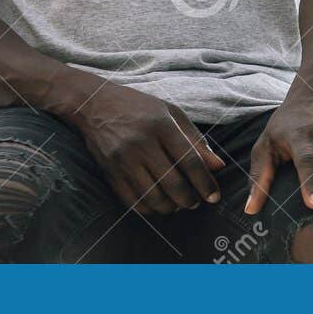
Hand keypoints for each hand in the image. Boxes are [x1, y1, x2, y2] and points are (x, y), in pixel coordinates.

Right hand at [65, 81, 225, 215]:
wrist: (94, 104)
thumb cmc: (139, 107)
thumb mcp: (171, 114)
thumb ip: (196, 140)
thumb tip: (218, 167)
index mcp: (161, 125)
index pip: (190, 161)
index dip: (205, 182)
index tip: (214, 196)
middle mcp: (142, 143)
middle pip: (173, 184)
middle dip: (189, 199)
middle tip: (196, 201)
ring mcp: (123, 160)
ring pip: (154, 197)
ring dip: (171, 207)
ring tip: (178, 204)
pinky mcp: (110, 172)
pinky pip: (133, 202)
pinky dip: (149, 209)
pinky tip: (158, 204)